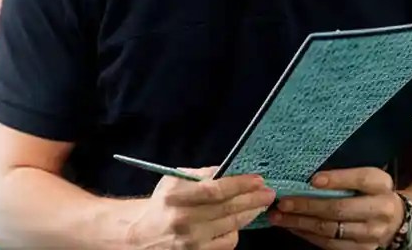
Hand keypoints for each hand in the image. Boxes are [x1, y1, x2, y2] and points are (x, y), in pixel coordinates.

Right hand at [127, 167, 276, 249]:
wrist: (142, 236)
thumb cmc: (163, 204)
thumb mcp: (173, 182)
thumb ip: (200, 175)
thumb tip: (229, 170)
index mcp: (176, 197)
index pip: (215, 190)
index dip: (240, 184)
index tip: (258, 179)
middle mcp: (184, 219)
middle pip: (228, 209)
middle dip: (253, 199)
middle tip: (269, 192)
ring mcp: (192, 240)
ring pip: (232, 226)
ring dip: (250, 214)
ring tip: (259, 204)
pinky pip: (228, 242)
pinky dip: (235, 231)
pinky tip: (237, 222)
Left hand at [268, 167, 403, 248]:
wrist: (394, 220)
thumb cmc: (368, 192)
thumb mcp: (363, 178)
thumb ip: (341, 177)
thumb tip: (304, 178)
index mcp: (380, 185)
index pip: (361, 179)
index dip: (337, 179)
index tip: (312, 180)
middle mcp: (381, 210)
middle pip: (340, 208)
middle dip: (307, 205)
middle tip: (283, 202)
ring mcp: (373, 234)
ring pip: (331, 229)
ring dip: (301, 223)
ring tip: (279, 216)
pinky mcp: (363, 249)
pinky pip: (330, 244)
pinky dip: (307, 235)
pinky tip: (293, 226)